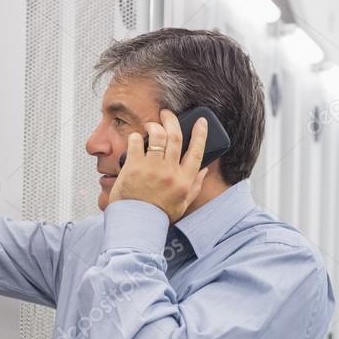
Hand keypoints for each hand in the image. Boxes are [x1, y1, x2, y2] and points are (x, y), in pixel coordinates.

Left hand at [108, 109, 208, 223]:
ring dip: (155, 125)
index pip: (197, 151)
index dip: (201, 134)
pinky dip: (135, 137)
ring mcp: (151, 169)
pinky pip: (135, 143)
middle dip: (172, 120)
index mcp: (184, 181)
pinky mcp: (133, 168)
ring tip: (152, 124)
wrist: (137, 224)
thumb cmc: (158, 214)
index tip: (201, 122)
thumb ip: (195, 185)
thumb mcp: (183, 203)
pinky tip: (135, 139)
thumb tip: (204, 170)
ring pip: (157, 135)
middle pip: (175, 136)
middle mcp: (170, 172)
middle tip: (167, 114)